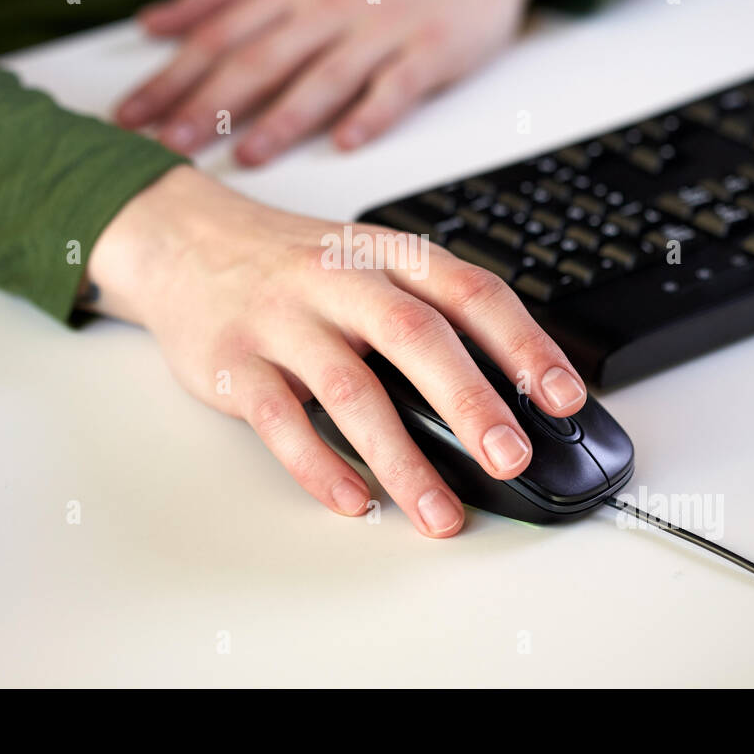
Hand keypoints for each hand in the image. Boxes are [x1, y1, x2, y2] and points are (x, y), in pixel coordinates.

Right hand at [84, 166, 588, 536]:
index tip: (566, 397)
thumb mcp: (368, 265)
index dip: (525, 344)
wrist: (187, 241)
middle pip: (414, 335)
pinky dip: (319, 466)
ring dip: (400, 458)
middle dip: (470, 400)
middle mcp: (339, 279)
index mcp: (387, 255)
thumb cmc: (294, 266)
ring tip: (439, 512)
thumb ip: (427, 316)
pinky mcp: (234, 361)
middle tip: (511, 457)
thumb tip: (506, 400)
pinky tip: (354, 500)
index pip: (471, 292)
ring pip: (350, 389)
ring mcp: (283, 319)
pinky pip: (280, 420)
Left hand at [115, 0, 572, 164]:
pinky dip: (372, 114)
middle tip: (168, 143)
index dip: (170, 75)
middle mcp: (329, 4)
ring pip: (324, 76)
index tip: (131, 114)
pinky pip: (398, 87)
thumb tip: (156, 23)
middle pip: (259, 57)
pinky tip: (348, 142)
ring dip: (282, 118)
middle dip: (208, 102)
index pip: (217, 33)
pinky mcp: (431, 50)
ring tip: (246, 154)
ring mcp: (381, 29)